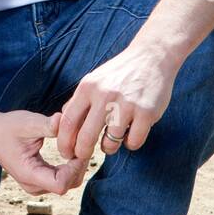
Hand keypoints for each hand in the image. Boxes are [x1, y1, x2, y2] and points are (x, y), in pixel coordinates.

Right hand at [0, 109, 89, 196]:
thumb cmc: (8, 126)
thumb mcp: (28, 123)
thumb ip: (48, 125)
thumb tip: (64, 119)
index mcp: (29, 174)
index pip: (61, 184)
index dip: (74, 168)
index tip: (78, 148)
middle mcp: (33, 185)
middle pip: (68, 185)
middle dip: (79, 166)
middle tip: (84, 143)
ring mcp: (36, 185)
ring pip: (67, 183)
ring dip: (76, 166)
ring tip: (78, 145)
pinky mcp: (39, 180)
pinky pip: (61, 178)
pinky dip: (69, 166)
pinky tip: (71, 149)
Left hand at [55, 42, 178, 164]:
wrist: (151, 57)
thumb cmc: (119, 73)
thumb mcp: (94, 80)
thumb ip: (79, 101)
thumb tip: (62, 124)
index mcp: (88, 87)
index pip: (68, 122)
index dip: (64, 142)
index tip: (66, 152)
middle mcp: (105, 95)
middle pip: (86, 137)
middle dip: (82, 153)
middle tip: (83, 157)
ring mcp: (127, 104)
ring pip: (110, 144)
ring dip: (108, 148)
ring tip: (112, 140)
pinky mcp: (146, 113)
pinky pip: (133, 142)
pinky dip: (131, 143)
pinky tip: (131, 133)